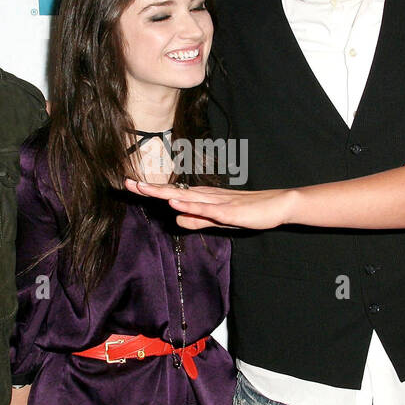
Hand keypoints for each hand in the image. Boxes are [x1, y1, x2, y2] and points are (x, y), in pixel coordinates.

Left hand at [125, 179, 293, 230]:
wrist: (278, 205)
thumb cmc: (250, 212)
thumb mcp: (219, 220)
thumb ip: (198, 220)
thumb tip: (177, 219)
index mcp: (203, 199)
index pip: (172, 195)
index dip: (152, 192)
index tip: (131, 186)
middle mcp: (206, 197)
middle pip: (173, 193)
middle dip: (150, 189)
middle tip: (127, 183)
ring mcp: (217, 202)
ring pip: (186, 197)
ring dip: (164, 193)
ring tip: (144, 189)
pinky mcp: (229, 210)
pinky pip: (206, 208)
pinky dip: (190, 205)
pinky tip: (176, 203)